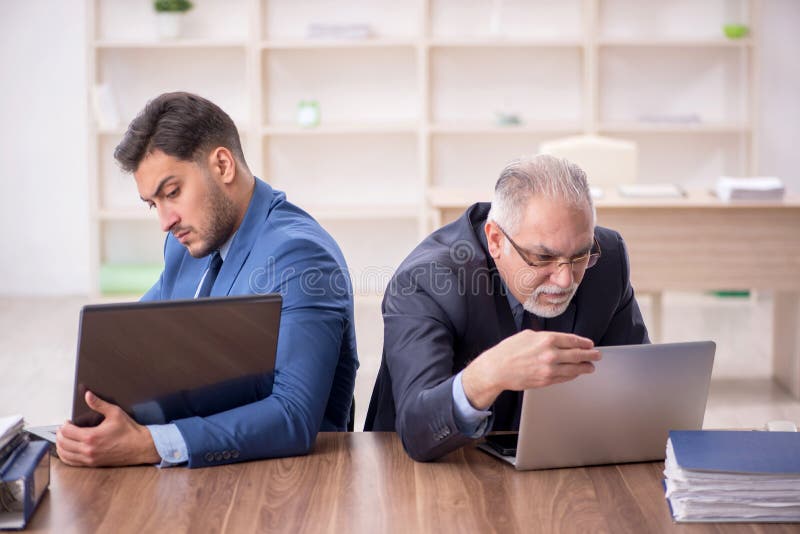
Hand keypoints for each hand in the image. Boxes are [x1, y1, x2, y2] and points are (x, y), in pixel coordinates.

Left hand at [56, 390, 160, 466]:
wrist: (140, 446)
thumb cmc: (129, 430)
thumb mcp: (115, 412)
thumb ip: (99, 404)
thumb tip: (88, 395)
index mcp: (91, 436)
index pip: (67, 431)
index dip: (64, 425)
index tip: (67, 421)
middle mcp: (88, 449)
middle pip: (63, 443)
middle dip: (60, 434)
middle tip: (63, 429)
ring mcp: (90, 459)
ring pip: (65, 454)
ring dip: (60, 446)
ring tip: (62, 438)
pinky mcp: (93, 464)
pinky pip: (72, 462)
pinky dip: (66, 456)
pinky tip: (67, 450)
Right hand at [462, 330, 600, 409]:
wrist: (497, 369)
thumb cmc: (508, 350)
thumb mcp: (527, 335)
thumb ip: (544, 337)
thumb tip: (557, 339)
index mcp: (547, 339)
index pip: (573, 341)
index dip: (584, 343)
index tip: (590, 344)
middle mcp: (551, 354)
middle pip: (578, 355)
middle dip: (590, 355)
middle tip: (597, 355)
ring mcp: (549, 369)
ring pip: (574, 369)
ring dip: (585, 368)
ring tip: (590, 367)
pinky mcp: (546, 381)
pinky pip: (564, 378)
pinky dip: (572, 375)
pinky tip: (576, 373)